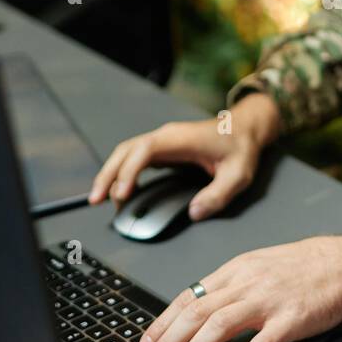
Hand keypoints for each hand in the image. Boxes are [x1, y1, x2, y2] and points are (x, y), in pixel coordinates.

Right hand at [87, 95, 280, 219]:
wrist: (245, 129)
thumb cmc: (241, 147)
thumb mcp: (238, 175)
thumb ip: (218, 194)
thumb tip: (194, 213)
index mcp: (179, 138)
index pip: (144, 151)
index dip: (129, 171)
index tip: (121, 194)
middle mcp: (166, 136)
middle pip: (126, 151)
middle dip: (108, 174)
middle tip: (96, 200)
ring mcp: (162, 141)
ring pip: (126, 153)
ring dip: (110, 173)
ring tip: (99, 198)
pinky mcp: (162, 149)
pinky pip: (135, 158)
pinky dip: (121, 173)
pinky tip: (118, 191)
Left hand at [138, 235, 341, 341]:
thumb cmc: (305, 268)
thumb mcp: (259, 266)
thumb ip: (231, 286)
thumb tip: (201, 310)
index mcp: (236, 271)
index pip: (187, 297)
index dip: (162, 323)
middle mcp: (246, 283)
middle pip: (195, 313)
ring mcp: (267, 302)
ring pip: (217, 327)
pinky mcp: (289, 321)